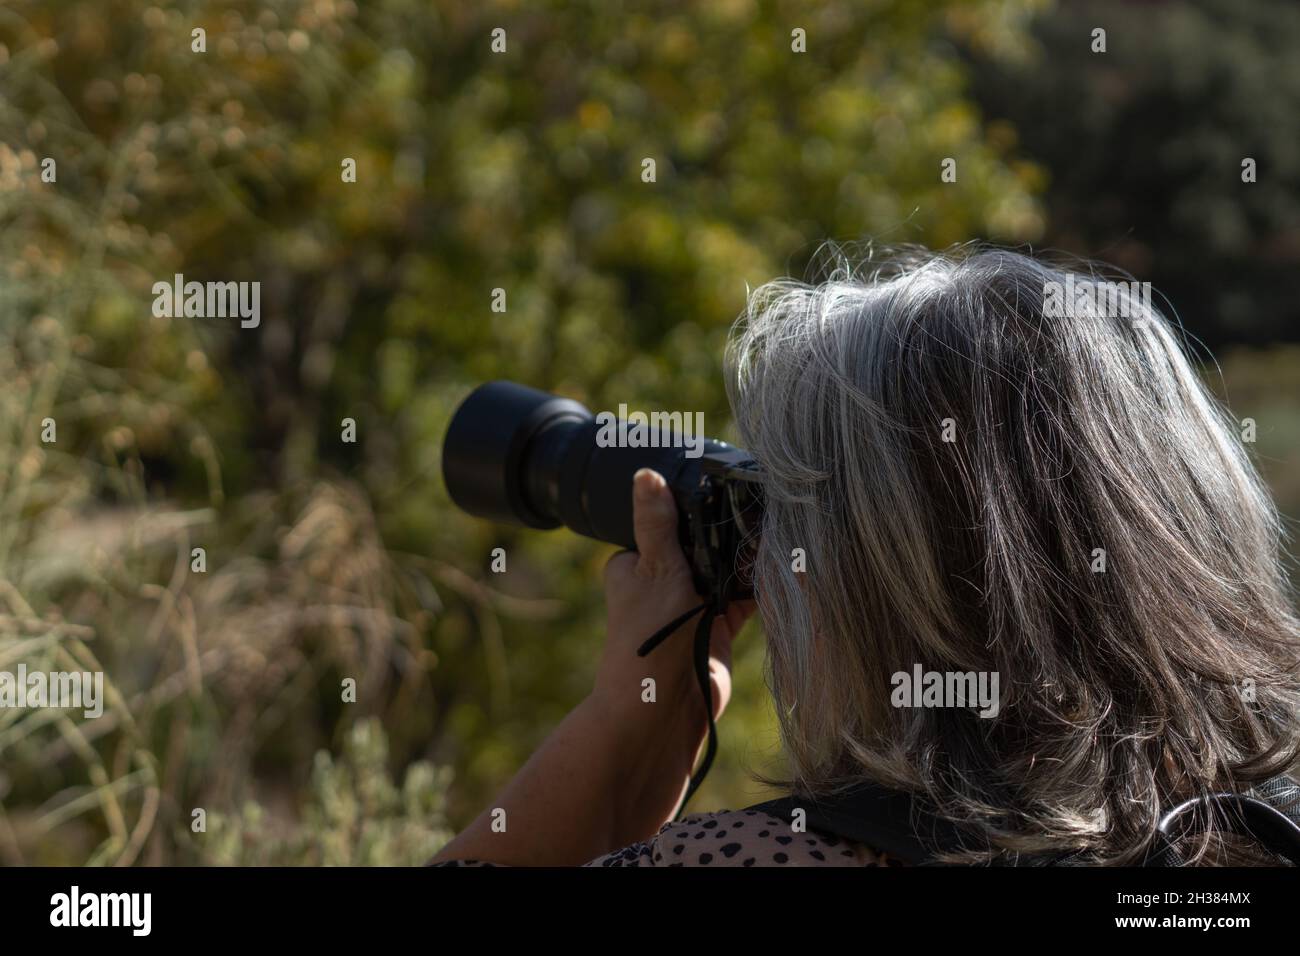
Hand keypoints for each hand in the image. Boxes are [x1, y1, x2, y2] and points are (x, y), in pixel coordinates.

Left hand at [592, 468, 754, 779]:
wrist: (667, 709)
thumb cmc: (648, 639)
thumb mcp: (655, 571)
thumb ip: (657, 525)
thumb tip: (644, 474)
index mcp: (635, 564)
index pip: (664, 521)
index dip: (689, 504)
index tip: (720, 478)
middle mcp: (664, 580)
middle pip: (699, 542)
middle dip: (722, 530)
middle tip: (757, 497)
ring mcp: (695, 603)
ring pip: (725, 566)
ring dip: (744, 555)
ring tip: (776, 520)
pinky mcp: (721, 624)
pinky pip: (745, 594)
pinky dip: (761, 581)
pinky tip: (784, 558)